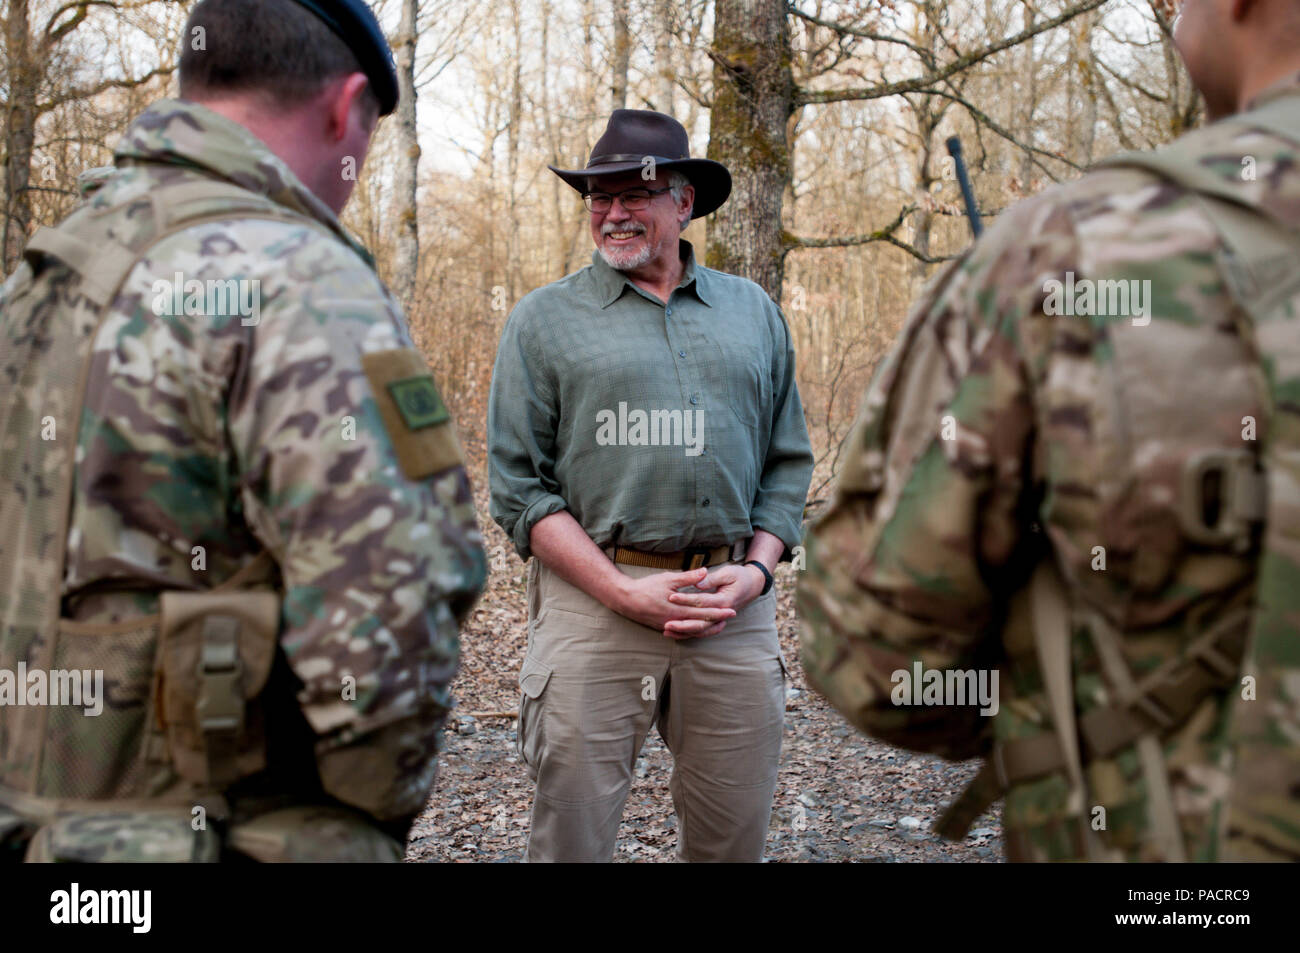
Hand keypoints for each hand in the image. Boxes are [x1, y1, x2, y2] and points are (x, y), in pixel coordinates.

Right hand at [613, 567, 736, 636]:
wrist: (626, 599)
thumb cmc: (647, 587)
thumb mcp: (668, 579)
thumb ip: (688, 578)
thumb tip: (705, 572)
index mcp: (679, 609)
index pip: (704, 612)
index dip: (719, 611)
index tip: (732, 610)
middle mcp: (676, 621)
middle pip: (701, 623)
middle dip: (717, 620)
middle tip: (731, 616)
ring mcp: (670, 626)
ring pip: (693, 631)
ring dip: (707, 628)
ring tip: (719, 624)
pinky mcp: (664, 627)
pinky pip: (683, 633)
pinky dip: (694, 632)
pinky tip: (699, 629)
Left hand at [662, 563, 767, 638]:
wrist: (753, 585)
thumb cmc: (739, 577)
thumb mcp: (728, 573)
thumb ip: (712, 579)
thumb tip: (698, 582)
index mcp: (724, 601)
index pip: (701, 601)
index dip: (686, 599)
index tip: (671, 597)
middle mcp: (721, 614)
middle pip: (700, 622)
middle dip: (682, 624)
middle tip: (666, 623)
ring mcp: (719, 620)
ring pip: (700, 631)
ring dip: (684, 632)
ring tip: (667, 631)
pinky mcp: (716, 621)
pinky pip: (702, 631)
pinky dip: (689, 634)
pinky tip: (675, 634)